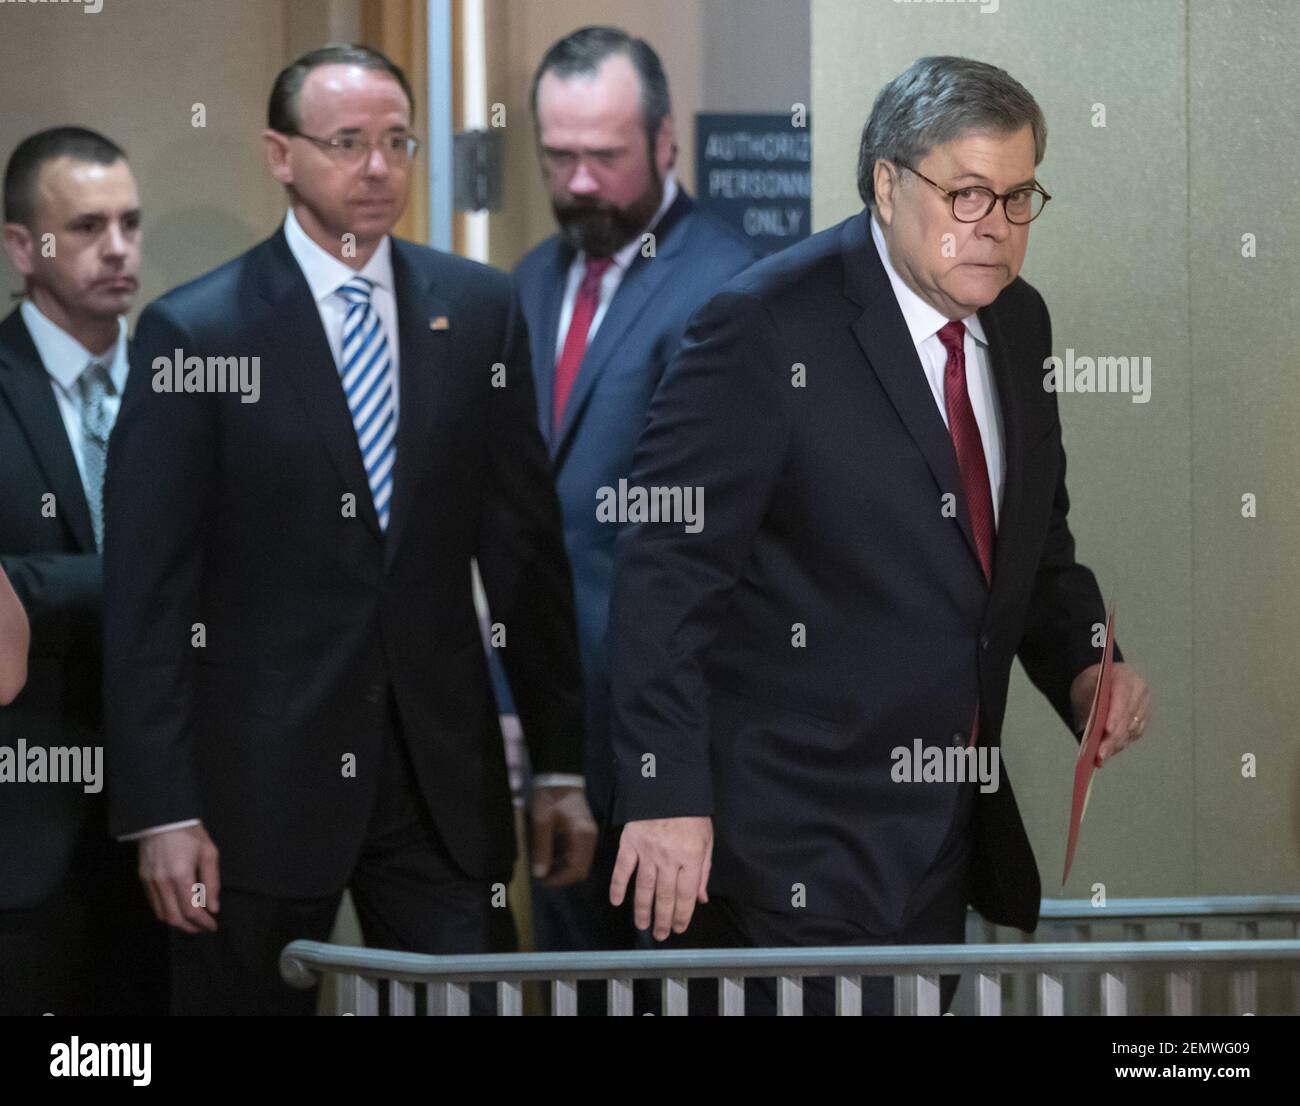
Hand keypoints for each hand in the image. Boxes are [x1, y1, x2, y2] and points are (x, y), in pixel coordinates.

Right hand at [138, 824, 220, 932]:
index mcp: (180, 876)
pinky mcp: (143, 879)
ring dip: (178, 922)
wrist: (163, 818)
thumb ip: (212, 882)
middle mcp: (161, 882)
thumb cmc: (190, 834)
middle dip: (191, 927)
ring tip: (193, 921)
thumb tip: (213, 907)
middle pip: (174, 917)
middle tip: (204, 928)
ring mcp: (149, 882)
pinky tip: (178, 909)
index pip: (191, 910)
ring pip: (162, 914)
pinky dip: (167, 912)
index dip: (203, 922)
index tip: (213, 925)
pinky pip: (154, 904)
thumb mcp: (209, 853)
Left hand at [530, 785, 597, 886]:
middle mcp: (591, 838)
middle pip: (582, 869)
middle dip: (563, 877)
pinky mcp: (586, 832)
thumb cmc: (550, 798)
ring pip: (581, 862)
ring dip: (565, 870)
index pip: (577, 869)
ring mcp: (590, 835)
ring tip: (545, 870)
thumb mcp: (542, 822)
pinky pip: (580, 853)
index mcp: (582, 836)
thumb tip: (540, 874)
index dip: (560, 880)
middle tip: (543, 878)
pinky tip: (552, 858)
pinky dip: (568, 860)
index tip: (543, 882)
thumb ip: (542, 849)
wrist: (560, 777)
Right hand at [609, 816, 712, 940]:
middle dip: (664, 919)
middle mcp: (668, 858)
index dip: (682, 915)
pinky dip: (618, 886)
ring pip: (644, 888)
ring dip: (643, 910)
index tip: (679, 928)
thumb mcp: (706, 840)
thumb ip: (703, 870)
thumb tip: (701, 899)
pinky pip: (622, 869)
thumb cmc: (690, 814)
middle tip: (661, 935)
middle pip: (665, 896)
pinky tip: (616, 902)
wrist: (667, 786)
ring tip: (642, 925)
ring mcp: (647, 851)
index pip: (686, 895)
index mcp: (690, 857)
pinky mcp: (630, 843)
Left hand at [1069, 661, 1149, 766]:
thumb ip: (1091, 702)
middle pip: (1128, 717)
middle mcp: (1140, 691)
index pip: (1122, 697)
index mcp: (1125, 676)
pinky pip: (1135, 733)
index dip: (1115, 715)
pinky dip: (1122, 743)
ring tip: (1102, 757)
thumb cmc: (1091, 682)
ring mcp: (1145, 705)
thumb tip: (1093, 730)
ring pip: (1132, 728)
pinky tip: (1110, 751)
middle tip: (1100, 754)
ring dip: (1117, 744)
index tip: (1107, 730)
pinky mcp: (1144, 718)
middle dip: (1113, 738)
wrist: (1099, 679)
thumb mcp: (1085, 686)